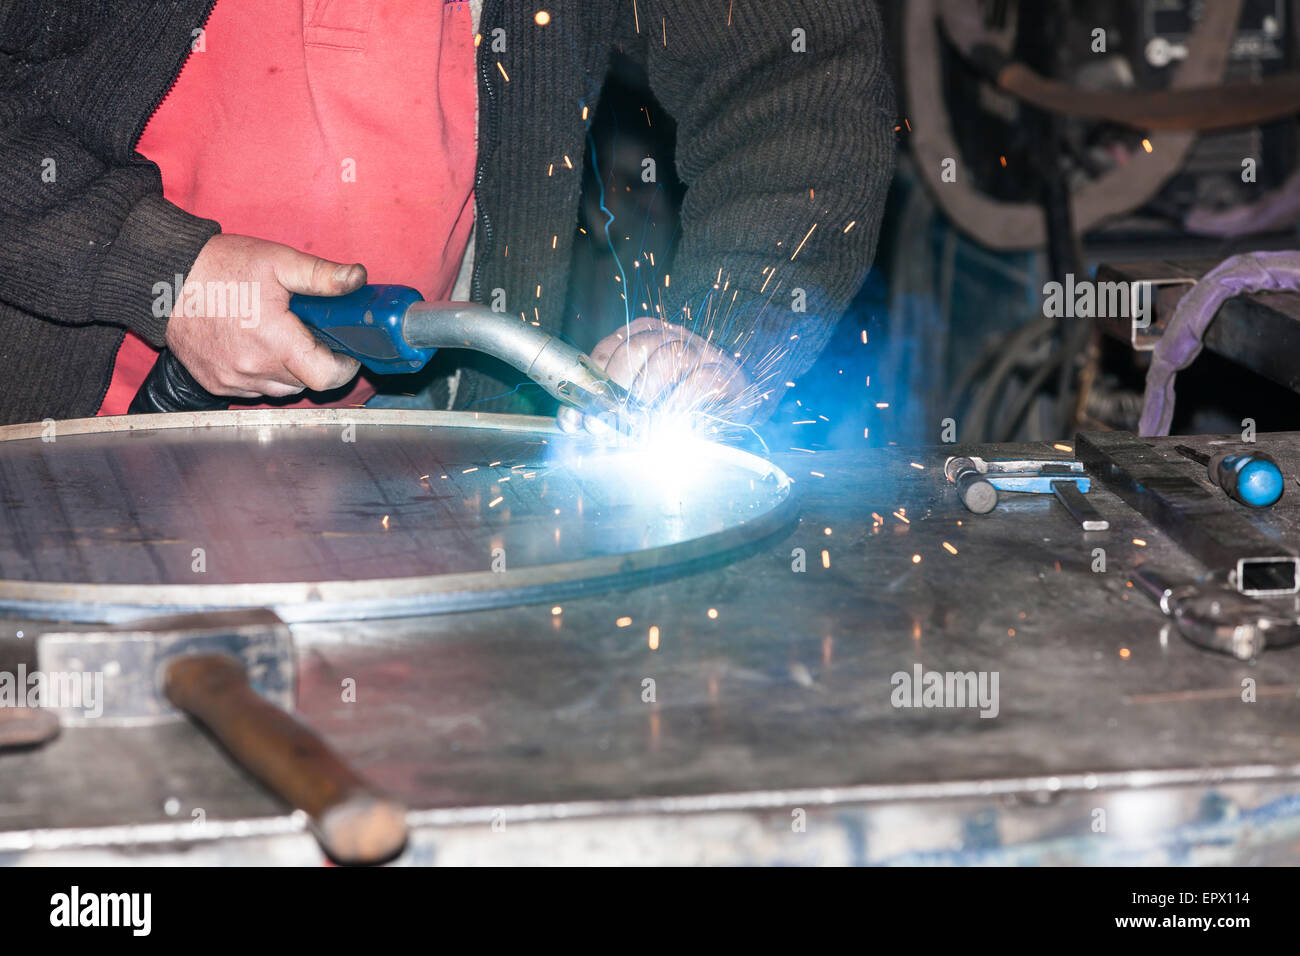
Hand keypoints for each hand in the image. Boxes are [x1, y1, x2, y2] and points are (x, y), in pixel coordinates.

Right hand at [164, 234, 366, 397]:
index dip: (343, 368)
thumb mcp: (278, 261)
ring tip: (282, 339)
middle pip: (305, 382)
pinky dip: (262, 374)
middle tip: (309, 334)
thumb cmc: (220, 267)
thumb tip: (357, 277)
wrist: (165, 278)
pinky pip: (253, 389)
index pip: (325, 378)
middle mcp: (253, 369)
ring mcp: (232, 380)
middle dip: (315, 362)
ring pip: (280, 389)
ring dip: (290, 371)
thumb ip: (321, 276)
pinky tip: (255, 346)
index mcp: (275, 342)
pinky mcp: (215, 383)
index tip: (346, 354)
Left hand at [558, 317, 750, 434]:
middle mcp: (671, 337)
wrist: (738, 400)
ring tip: (633, 422)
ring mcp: (701, 352)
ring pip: (668, 359)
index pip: (609, 347)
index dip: (591, 380)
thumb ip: (607, 406)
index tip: (578, 413)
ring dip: (646, 393)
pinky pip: (700, 381)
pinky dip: (678, 402)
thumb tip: (571, 421)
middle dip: (615, 386)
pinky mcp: (725, 374)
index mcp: (644, 336)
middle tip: (602, 420)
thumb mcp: (639, 400)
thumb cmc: (682, 401)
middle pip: (637, 348)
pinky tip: (665, 420)